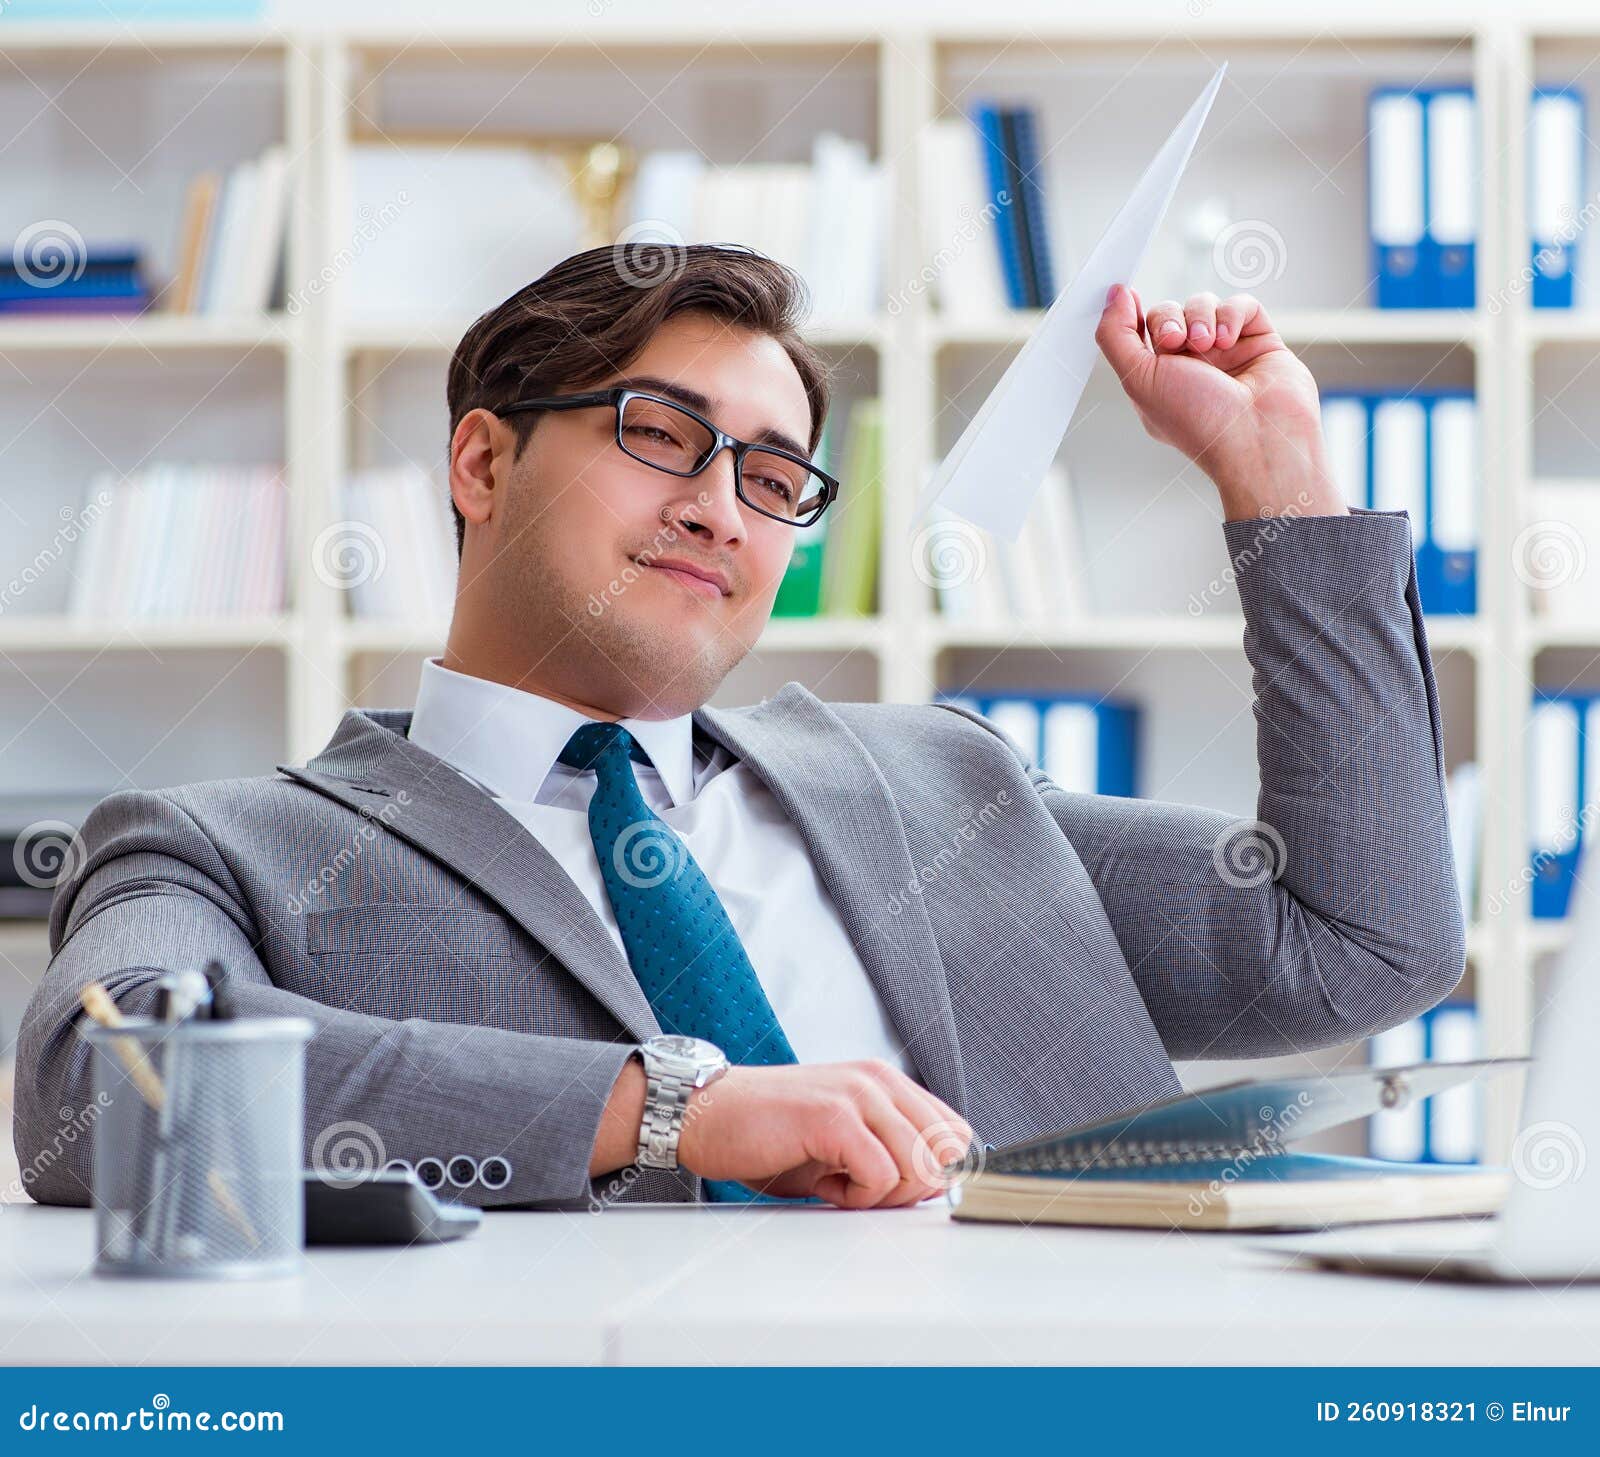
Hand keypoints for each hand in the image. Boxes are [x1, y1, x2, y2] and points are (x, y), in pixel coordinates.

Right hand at [676, 1059, 974, 1208]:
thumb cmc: (769, 1134)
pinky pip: (882, 1175)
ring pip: (920, 1167)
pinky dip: (858, 1197)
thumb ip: (889, 1152)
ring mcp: (858, 1094)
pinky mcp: (834, 1116)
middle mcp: (879, 1080)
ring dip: (883, 1195)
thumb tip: (935, 1190)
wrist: (705, 1115)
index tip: (891, 1188)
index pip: (956, 1134)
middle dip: (912, 1189)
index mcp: (885, 1082)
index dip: (934, 1174)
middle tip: (864, 1190)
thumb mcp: (842, 1141)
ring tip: (839, 1184)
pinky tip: (825, 1185)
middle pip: (946, 1153)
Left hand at [1095, 285, 1346, 521]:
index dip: (1133, 315)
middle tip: (1175, 342)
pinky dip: (1231, 314)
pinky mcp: (1259, 342)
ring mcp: (1225, 353)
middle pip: (1169, 312)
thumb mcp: (1137, 380)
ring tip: (1207, 344)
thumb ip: (1116, 336)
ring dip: (1200, 317)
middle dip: (1168, 319)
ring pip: (1204, 304)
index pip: (1139, 331)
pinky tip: (1229, 339)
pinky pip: (1241, 305)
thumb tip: (1114, 295)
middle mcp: (1190, 366)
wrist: (1256, 439)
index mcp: (1158, 379)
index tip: (1130, 300)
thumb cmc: (1198, 422)